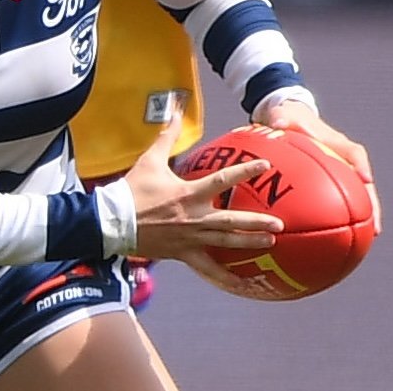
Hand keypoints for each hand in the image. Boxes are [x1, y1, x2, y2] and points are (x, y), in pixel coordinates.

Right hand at [122, 120, 283, 295]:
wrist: (113, 221)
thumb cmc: (133, 190)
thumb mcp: (150, 160)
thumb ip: (167, 135)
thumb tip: (174, 109)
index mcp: (188, 193)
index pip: (222, 180)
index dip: (245, 172)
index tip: (265, 166)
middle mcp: (194, 217)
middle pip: (231, 221)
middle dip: (257, 222)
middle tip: (280, 223)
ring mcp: (190, 238)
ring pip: (225, 243)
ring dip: (249, 243)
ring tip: (271, 242)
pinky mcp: (184, 254)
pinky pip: (208, 268)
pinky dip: (225, 278)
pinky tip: (242, 284)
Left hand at [264, 100, 382, 233]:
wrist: (288, 118)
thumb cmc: (288, 118)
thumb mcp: (283, 116)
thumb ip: (283, 119)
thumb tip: (280, 123)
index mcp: (336, 143)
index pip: (354, 153)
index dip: (361, 166)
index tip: (366, 180)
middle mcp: (343, 159)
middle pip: (364, 184)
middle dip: (371, 206)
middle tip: (375, 227)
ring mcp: (340, 172)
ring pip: (357, 198)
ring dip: (362, 219)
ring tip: (365, 242)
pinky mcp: (329, 183)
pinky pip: (337, 203)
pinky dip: (337, 221)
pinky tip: (331, 241)